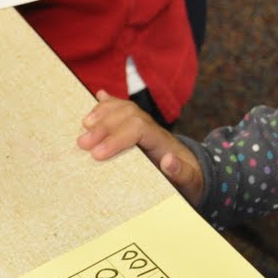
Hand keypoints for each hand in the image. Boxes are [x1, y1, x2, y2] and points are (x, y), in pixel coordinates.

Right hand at [79, 90, 204, 204]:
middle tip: (82, 143)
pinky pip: (124, 110)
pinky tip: (99, 96)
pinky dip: (111, 103)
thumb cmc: (190, 180)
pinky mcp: (139, 129)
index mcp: (164, 142)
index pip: (138, 129)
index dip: (117, 138)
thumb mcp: (191, 182)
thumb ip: (182, 173)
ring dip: (104, 112)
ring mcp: (146, 127)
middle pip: (128, 115)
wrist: (195, 173)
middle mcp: (154, 129)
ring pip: (125, 109)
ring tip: (84, 124)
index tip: (97, 154)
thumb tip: (168, 160)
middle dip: (104, 126)